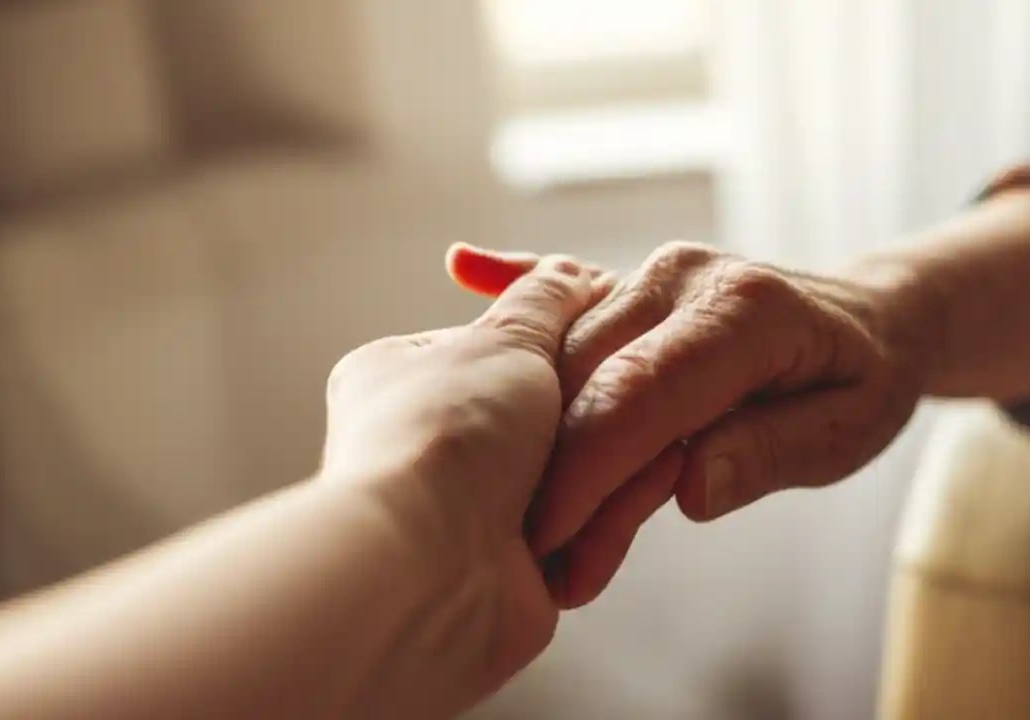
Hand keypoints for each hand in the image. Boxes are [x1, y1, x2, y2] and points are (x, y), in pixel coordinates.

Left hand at [321, 250, 680, 697]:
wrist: (433, 565)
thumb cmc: (447, 438)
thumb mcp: (507, 338)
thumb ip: (547, 300)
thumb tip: (567, 274)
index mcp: (407, 376)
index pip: (503, 343)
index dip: (561, 338)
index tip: (607, 331)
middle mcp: (433, 443)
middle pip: (552, 410)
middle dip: (594, 410)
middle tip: (621, 399)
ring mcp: (471, 509)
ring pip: (577, 471)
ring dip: (605, 470)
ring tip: (622, 462)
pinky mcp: (514, 566)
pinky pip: (584, 531)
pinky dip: (603, 524)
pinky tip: (610, 514)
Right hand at [449, 242, 936, 607]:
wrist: (872, 317)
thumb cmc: (862, 383)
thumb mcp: (848, 432)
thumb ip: (770, 452)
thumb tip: (688, 483)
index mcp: (747, 311)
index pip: (643, 391)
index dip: (587, 466)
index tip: (544, 536)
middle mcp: (685, 276)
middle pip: (585, 372)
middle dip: (545, 464)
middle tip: (521, 551)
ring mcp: (653, 272)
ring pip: (563, 351)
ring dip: (530, 427)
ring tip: (512, 511)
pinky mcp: (633, 280)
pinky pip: (567, 287)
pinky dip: (516, 282)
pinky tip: (467, 264)